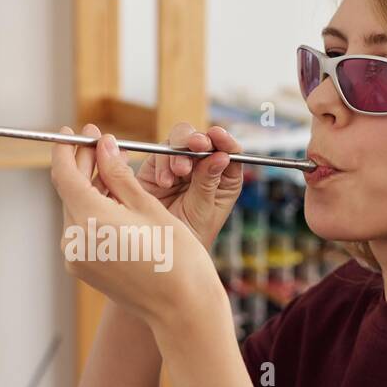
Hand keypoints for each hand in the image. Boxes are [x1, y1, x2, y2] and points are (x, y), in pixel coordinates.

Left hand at [50, 131, 225, 331]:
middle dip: (83, 165)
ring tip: (112, 170)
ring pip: (75, 210)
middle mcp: (75, 240)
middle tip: (99, 142)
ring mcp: (76, 258)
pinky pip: (82, 230)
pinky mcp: (83, 269)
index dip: (67, 149)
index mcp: (90, 220)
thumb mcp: (148, 206)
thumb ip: (119, 174)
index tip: (74, 132)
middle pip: (69, 192)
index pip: (64, 174)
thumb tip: (103, 145)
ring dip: (90, 188)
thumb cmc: (175, 256)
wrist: (181, 307)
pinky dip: (93, 212)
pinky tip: (114, 201)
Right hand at [135, 123, 242, 249]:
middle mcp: (203, 168)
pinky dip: (162, 164)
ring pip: (180, 141)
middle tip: (195, 145)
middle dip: (198, 141)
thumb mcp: (203, 210)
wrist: (159, 251)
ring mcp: (179, 166)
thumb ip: (208, 181)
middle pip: (203, 141)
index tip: (218, 135)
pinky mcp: (157, 168)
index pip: (229, 152)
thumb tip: (220, 156)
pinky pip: (160, 154)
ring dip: (179, 153)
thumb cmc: (189, 236)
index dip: (225, 140)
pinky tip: (164, 183)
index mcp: (224, 179)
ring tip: (177, 173)